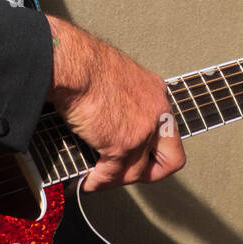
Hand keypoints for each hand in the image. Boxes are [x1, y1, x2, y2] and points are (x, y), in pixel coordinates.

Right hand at [46, 16, 185, 191]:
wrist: (73, 64)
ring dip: (114, 180)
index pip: (169, 130)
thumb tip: (107, 118)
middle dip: (147, 173)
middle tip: (125, 175)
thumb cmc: (83, 62)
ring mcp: (142, 131)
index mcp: (155, 92)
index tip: (141, 155)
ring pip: (135, 173)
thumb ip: (122, 98)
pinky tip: (86, 181)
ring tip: (98, 180)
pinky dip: (97, 182)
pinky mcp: (121, 145)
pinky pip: (110, 175)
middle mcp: (156, 112)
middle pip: (168, 159)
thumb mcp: (116, 75)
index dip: (154, 148)